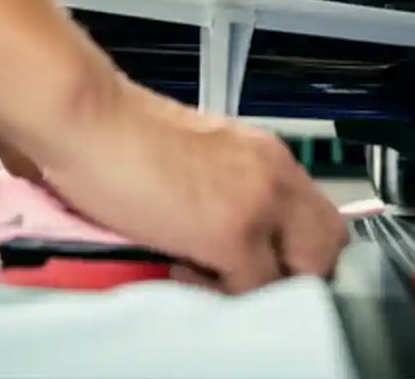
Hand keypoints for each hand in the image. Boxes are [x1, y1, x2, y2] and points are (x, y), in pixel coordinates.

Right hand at [0, 71, 349, 293]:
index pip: (319, 217)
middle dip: (296, 273)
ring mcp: (259, 204)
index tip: (272, 268)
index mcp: (265, 155)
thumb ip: (224, 193)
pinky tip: (184, 274)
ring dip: (264, 286)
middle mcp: (274, 173)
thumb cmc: (119, 136)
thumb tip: (228, 237)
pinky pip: (253, 290)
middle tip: (250, 283)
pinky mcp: (233, 232)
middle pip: (327, 244)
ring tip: (213, 280)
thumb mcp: (193, 160)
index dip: (299, 252)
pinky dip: (224, 296)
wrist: (87, 117)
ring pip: (300, 271)